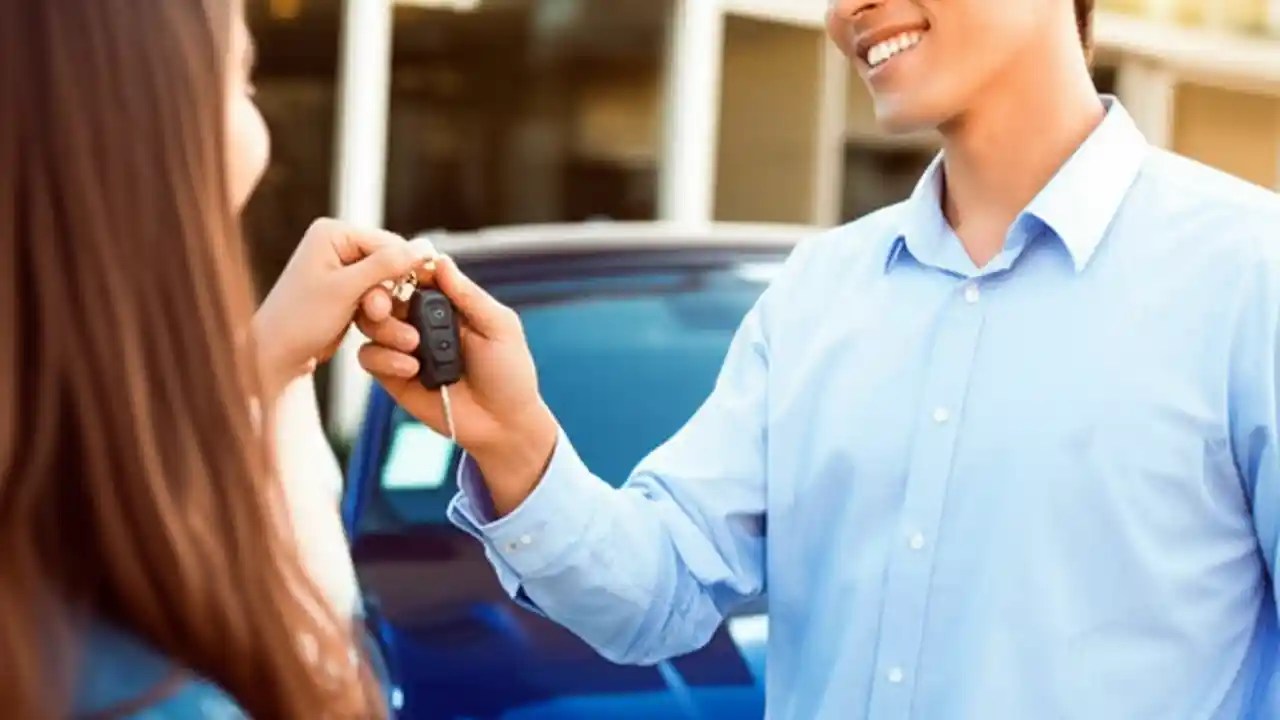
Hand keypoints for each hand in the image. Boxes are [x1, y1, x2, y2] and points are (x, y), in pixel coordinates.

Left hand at [253, 218, 437, 394]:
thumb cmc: (300, 319)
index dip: (403, 269)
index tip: (413, 292)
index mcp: (333, 233)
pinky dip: (376, 312)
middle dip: (388, 291)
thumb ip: (387, 265)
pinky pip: (376, 295)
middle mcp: (337, 244)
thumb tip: (425, 247)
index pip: (389, 242)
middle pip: (389, 263)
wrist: (277, 354)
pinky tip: (365, 323)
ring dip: (384, 306)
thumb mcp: (347, 289)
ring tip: (369, 321)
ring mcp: (341, 267)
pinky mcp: (345, 289)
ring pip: (385, 283)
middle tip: (374, 312)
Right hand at [356, 255, 557, 515]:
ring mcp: (405, 349)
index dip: (400, 269)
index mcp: (447, 304)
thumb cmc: (509, 374)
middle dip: (379, 296)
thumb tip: (439, 260)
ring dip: (385, 329)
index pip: (414, 276)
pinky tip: (411, 369)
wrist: (503, 424)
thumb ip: (468, 295)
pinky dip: (384, 358)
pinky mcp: (393, 377)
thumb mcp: (498, 327)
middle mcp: (420, 322)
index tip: (395, 266)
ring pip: (370, 324)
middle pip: (383, 295)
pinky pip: (369, 357)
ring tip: (413, 345)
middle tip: (386, 305)